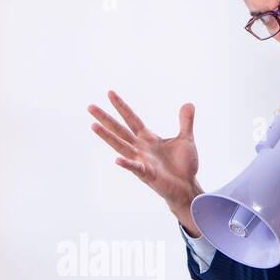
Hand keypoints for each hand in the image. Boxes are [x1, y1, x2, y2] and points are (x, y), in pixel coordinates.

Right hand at [88, 90, 203, 235]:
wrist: (187, 186)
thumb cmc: (184, 166)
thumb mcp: (186, 139)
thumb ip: (185, 122)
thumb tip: (189, 103)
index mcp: (148, 138)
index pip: (131, 119)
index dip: (121, 106)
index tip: (110, 93)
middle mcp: (141, 148)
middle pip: (119, 130)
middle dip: (105, 118)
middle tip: (90, 106)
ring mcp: (142, 160)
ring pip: (121, 146)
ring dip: (107, 136)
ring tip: (93, 126)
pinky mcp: (147, 174)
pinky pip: (135, 167)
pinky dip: (126, 164)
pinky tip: (117, 159)